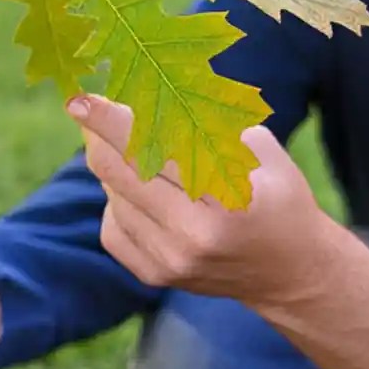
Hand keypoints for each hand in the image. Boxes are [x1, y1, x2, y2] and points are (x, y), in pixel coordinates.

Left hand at [66, 93, 330, 302]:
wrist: (290, 271)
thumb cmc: (277, 196)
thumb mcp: (256, 148)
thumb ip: (202, 121)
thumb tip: (139, 93)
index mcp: (225, 200)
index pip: (150, 148)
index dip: (108, 119)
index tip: (78, 99)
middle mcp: (191, 236)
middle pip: (116, 170)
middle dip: (98, 136)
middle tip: (93, 113)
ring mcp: (169, 261)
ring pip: (110, 194)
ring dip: (116, 167)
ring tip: (142, 155)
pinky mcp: (153, 276)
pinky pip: (111, 226)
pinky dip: (119, 201)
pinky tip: (145, 193)